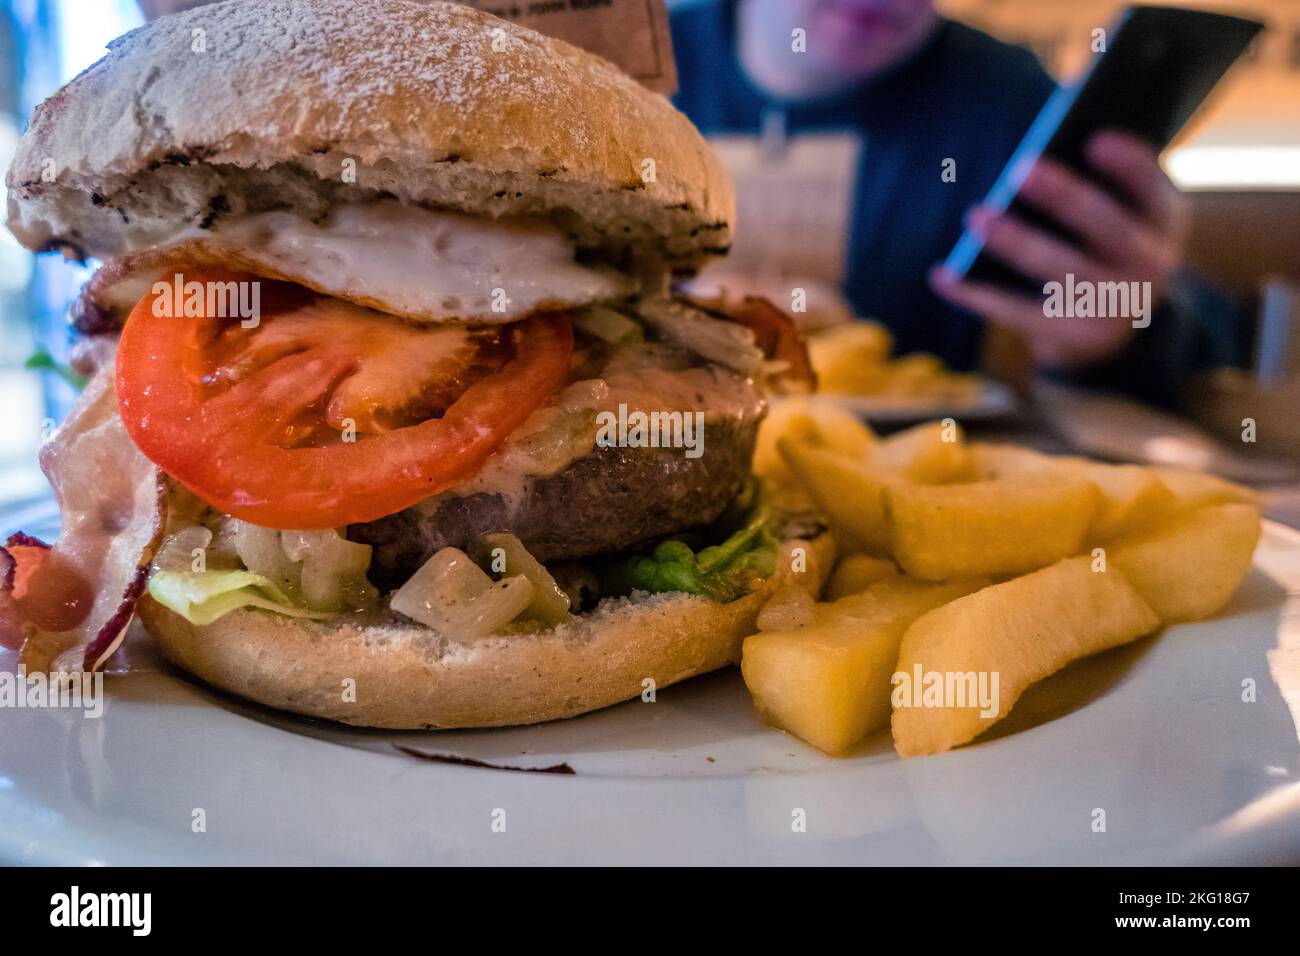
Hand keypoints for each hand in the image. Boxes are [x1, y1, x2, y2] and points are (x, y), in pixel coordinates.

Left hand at [931, 130, 1188, 367]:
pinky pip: (1016, 312)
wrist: (1113, 330)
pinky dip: (974, 294)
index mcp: (1161, 222)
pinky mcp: (1070, 337)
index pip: (1152, 186)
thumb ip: (1089, 185)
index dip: (1128, 164)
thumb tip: (1029, 162)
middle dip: (1064, 198)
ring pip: (1059, 272)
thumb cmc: (1099, 247)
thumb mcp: (1116, 214)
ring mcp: (1111, 307)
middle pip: (1106, 228)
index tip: (1093, 140)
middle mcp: (1148, 267)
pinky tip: (941, 274)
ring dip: (1016, 242)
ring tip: (975, 215)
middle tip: (1020, 169)